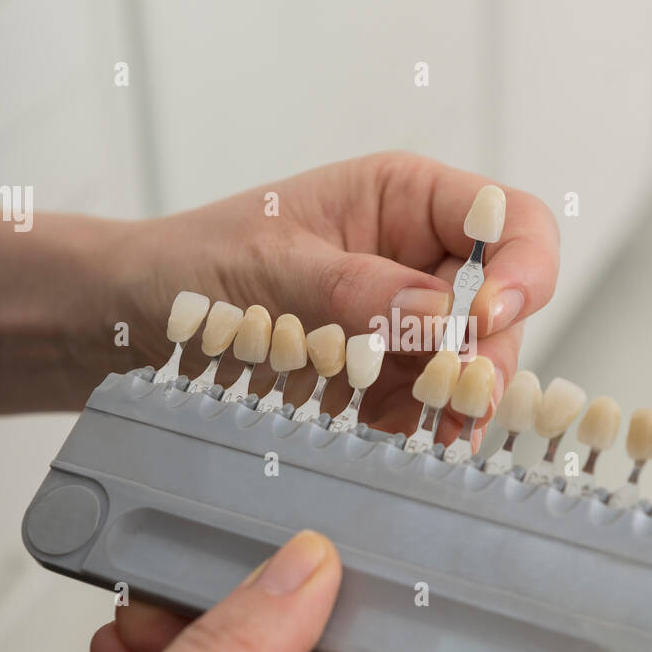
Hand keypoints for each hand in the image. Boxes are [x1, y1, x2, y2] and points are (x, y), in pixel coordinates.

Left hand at [122, 152, 559, 436]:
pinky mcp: (383, 386)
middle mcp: (417, 261)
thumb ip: (356, 289)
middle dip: (486, 353)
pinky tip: (407, 449)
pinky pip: (426, 412)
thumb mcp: (272, 265)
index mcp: (405, 201)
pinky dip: (422, 434)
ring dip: (457, 402)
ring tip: (434, 435)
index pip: (508, 221)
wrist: (131, 318)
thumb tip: (438, 314)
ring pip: (471, 368)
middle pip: (502, 307)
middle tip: (458, 396)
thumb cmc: (193, 262)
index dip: (519, 269)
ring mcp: (404, 328)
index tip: (486, 318)